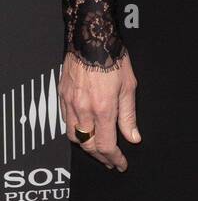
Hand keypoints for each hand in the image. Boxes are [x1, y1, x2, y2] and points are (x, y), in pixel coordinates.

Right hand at [60, 50, 140, 170]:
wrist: (90, 36)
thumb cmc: (112, 57)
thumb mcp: (128, 86)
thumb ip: (129, 115)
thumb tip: (133, 138)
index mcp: (103, 108)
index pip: (106, 145)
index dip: (114, 159)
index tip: (120, 164)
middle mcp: (83, 109)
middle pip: (88, 146)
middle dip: (100, 157)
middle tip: (111, 160)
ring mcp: (69, 103)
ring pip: (73, 137)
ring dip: (86, 146)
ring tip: (98, 149)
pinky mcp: (61, 96)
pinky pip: (66, 121)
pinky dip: (75, 131)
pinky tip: (85, 129)